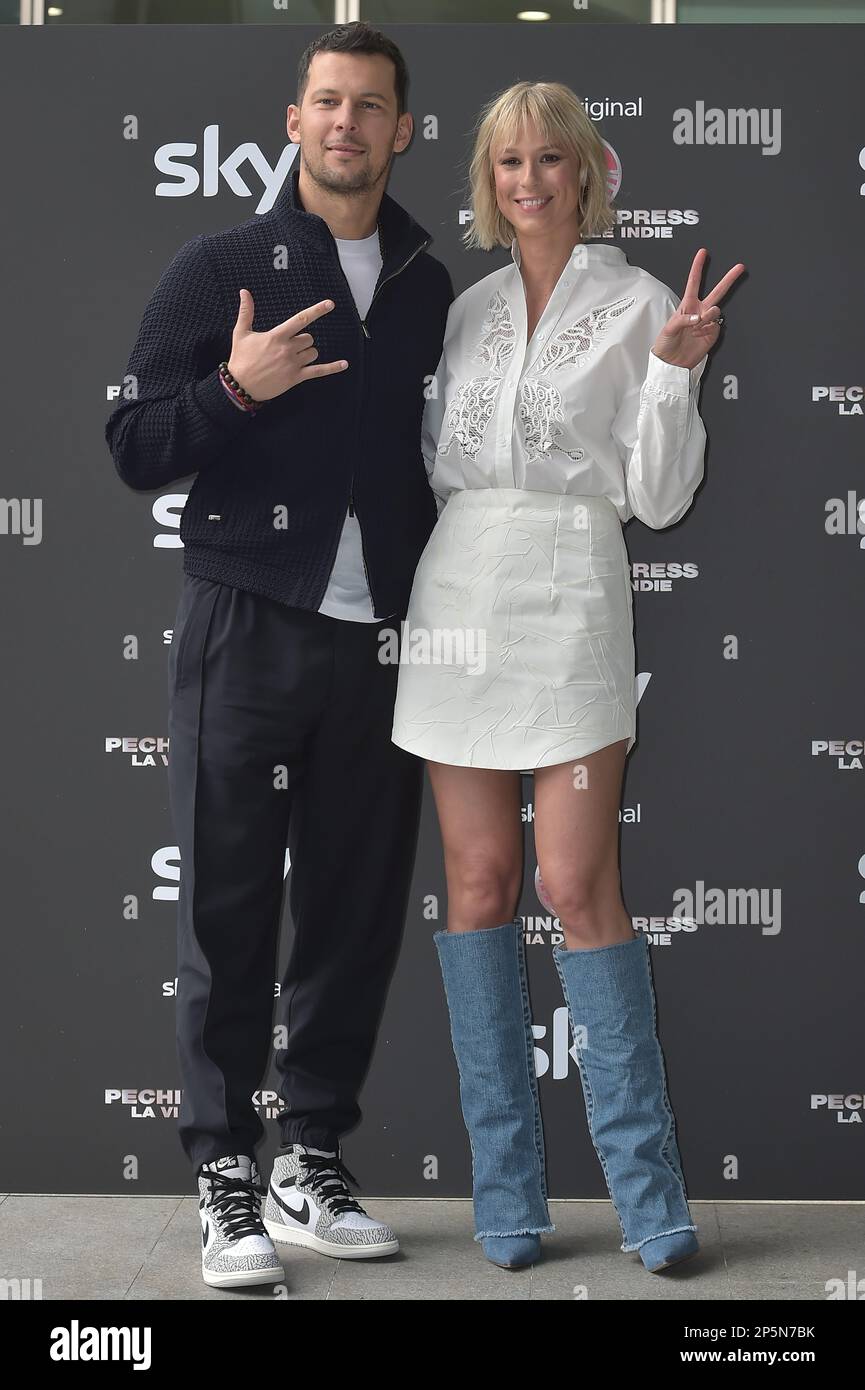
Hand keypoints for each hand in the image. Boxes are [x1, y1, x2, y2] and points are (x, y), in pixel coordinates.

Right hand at [227, 291, 347, 401]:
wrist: (240, 386)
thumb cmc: (241, 359)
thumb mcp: (241, 333)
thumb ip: (246, 312)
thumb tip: (244, 292)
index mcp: (276, 336)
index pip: (301, 319)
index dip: (317, 310)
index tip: (330, 304)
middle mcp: (287, 349)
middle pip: (308, 338)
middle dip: (302, 341)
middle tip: (288, 347)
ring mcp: (293, 364)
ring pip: (313, 352)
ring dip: (307, 353)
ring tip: (292, 358)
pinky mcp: (296, 378)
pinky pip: (319, 371)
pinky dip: (332, 368)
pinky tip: (344, 364)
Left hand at [651, 248, 745, 371]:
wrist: (672, 363)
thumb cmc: (666, 344)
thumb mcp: (668, 329)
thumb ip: (682, 320)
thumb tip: (698, 317)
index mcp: (687, 306)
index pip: (693, 283)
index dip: (698, 267)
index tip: (703, 253)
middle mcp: (699, 311)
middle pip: (717, 291)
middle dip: (728, 279)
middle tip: (739, 267)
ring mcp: (707, 322)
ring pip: (716, 310)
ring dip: (708, 315)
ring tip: (698, 325)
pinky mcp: (713, 334)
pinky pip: (716, 326)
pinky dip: (709, 329)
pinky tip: (700, 335)